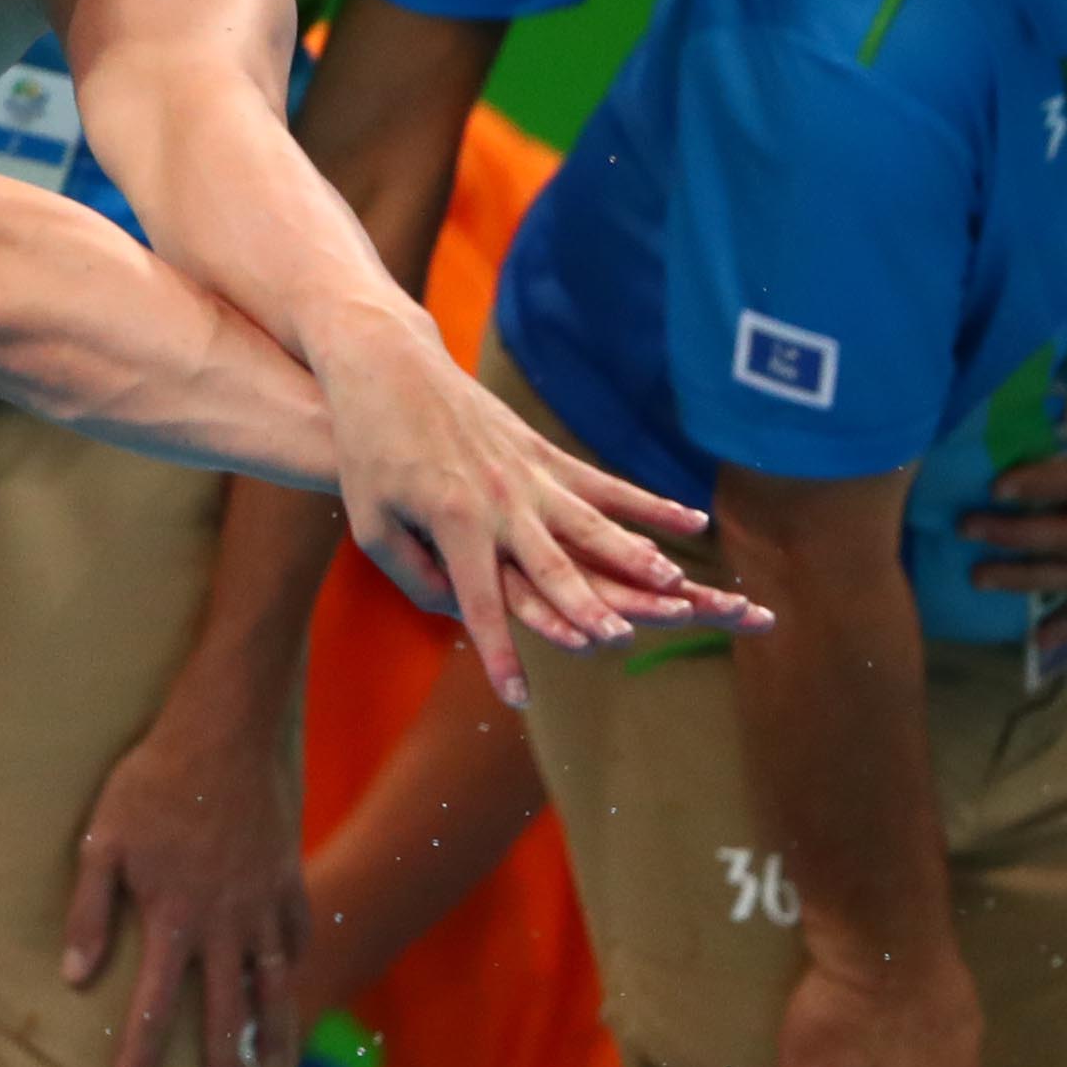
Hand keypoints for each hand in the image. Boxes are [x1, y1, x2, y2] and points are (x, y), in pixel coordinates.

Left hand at [61, 700, 301, 1066]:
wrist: (222, 733)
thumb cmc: (150, 783)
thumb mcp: (102, 841)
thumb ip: (89, 912)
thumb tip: (74, 976)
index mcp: (174, 918)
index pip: (155, 1005)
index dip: (141, 1055)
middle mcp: (225, 924)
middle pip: (225, 1014)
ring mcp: (264, 905)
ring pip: (271, 987)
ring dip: (268, 1037)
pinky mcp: (289, 880)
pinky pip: (295, 938)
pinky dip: (290, 969)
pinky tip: (285, 989)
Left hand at [312, 316, 765, 701]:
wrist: (389, 366)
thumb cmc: (371, 452)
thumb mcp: (371, 522)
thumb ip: (412, 574)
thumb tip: (457, 611)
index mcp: (454, 523)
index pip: (481, 604)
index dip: (500, 654)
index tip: (518, 699)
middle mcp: (500, 501)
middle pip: (552, 567)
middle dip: (586, 608)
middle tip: (619, 641)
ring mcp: (530, 474)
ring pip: (594, 525)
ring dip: (636, 559)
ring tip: (679, 589)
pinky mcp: (545, 453)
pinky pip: (607, 484)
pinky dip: (651, 506)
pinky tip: (695, 523)